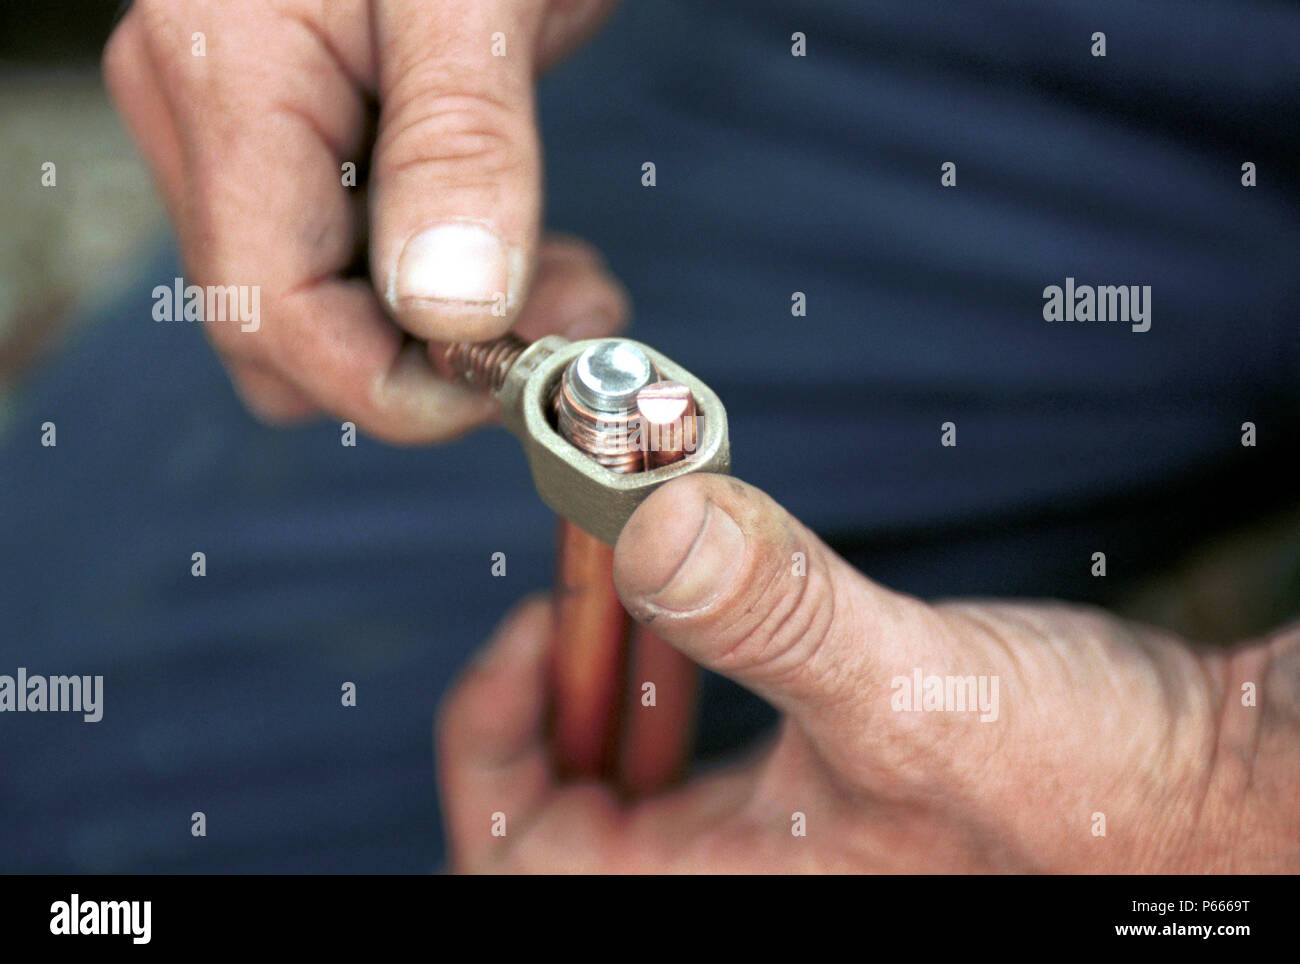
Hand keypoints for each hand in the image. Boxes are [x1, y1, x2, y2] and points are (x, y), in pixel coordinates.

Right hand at [104, 0, 624, 442]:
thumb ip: (456, 147)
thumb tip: (447, 309)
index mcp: (228, 79)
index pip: (274, 315)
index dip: (394, 387)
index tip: (513, 383)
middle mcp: (210, 116)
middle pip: (284, 334)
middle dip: (421, 368)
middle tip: (554, 330)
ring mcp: (250, 126)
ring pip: (322, 311)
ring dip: (442, 336)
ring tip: (566, 290)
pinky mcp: (307, 132)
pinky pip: (351, 259)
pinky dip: (439, 289)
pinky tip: (526, 261)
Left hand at [437, 474, 1298, 871]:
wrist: (1199, 788)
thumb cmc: (1086, 789)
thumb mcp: (912, 691)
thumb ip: (774, 612)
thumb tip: (646, 518)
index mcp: (720, 892)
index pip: (517, 850)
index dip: (489, 729)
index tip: (533, 616)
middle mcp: (730, 878)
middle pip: (559, 798)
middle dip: (556, 677)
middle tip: (593, 572)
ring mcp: (766, 841)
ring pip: (625, 764)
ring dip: (616, 664)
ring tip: (647, 577)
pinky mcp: (805, 795)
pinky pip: (695, 743)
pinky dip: (680, 664)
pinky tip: (712, 604)